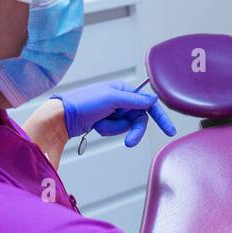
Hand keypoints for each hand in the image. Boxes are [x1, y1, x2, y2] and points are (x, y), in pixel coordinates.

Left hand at [51, 80, 176, 146]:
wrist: (62, 117)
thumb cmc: (83, 104)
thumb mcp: (112, 99)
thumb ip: (135, 100)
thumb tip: (154, 99)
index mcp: (123, 90)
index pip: (148, 103)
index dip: (160, 117)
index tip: (169, 130)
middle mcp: (120, 99)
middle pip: (139, 119)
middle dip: (132, 130)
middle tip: (129, 142)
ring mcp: (113, 111)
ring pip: (127, 126)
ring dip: (114, 129)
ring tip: (100, 125)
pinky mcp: (106, 121)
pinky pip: (116, 130)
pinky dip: (107, 130)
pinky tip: (96, 125)